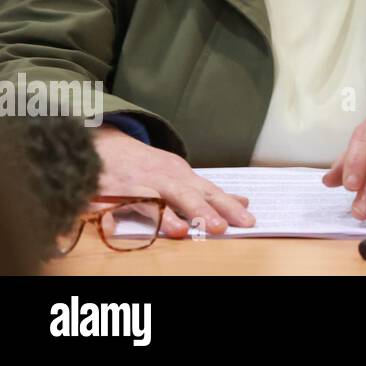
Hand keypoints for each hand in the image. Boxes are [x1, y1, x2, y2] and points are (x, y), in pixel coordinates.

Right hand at [89, 125, 254, 238]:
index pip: (210, 192)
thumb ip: (208, 192)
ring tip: (180, 232)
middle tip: (219, 227)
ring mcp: (134, 186)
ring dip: (164, 216)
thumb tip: (243, 202)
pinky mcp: (106, 194)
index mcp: (181, 177)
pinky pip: (106, 208)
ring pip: (151, 200)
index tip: (248, 221)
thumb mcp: (181, 175)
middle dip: (202, 211)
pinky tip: (114, 230)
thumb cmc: (148, 166)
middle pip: (184, 195)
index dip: (228, 207)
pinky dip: (108, 218)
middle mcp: (161, 180)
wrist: (106, 144)